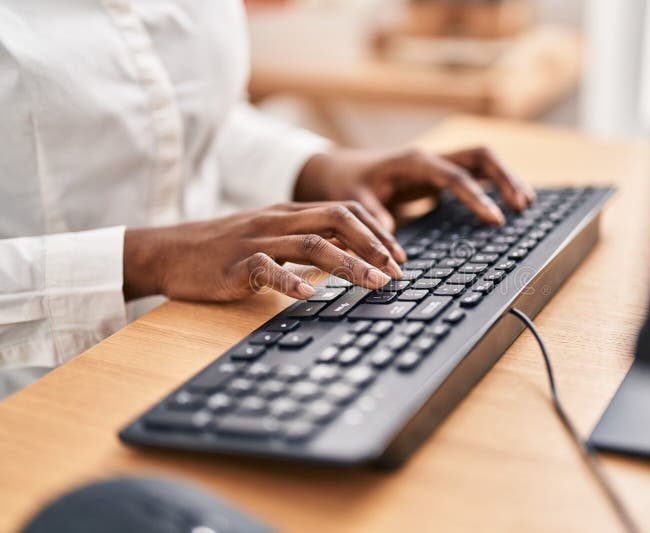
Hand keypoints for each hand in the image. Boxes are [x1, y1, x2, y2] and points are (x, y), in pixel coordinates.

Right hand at [122, 201, 405, 301]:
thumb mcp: (271, 234)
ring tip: (374, 284)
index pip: (345, 210)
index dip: (377, 232)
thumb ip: (308, 238)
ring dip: (349, 265)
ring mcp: (257, 241)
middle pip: (337, 220)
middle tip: (397, 271)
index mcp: (289, 211)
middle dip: (374, 245)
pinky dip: (291, 281)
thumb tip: (353, 251)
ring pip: (312, 244)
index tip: (400, 257)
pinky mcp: (236, 264)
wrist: (169, 250)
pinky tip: (309, 295)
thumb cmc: (225, 247)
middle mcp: (278, 220)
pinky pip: (268, 270)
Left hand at [294, 146, 535, 231]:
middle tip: (522, 206)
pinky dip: (494, 185)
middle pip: (479, 156)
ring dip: (505, 179)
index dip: (477, 198)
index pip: (455, 176)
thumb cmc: (345, 183)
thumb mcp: (351, 200)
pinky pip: (473, 174)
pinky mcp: (438, 176)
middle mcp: (430, 158)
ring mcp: (437, 165)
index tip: (496, 219)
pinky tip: (509, 202)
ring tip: (526, 204)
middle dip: (504, 178)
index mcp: (413, 162)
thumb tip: (395, 248)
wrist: (336, 169)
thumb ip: (372, 219)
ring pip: (481, 162)